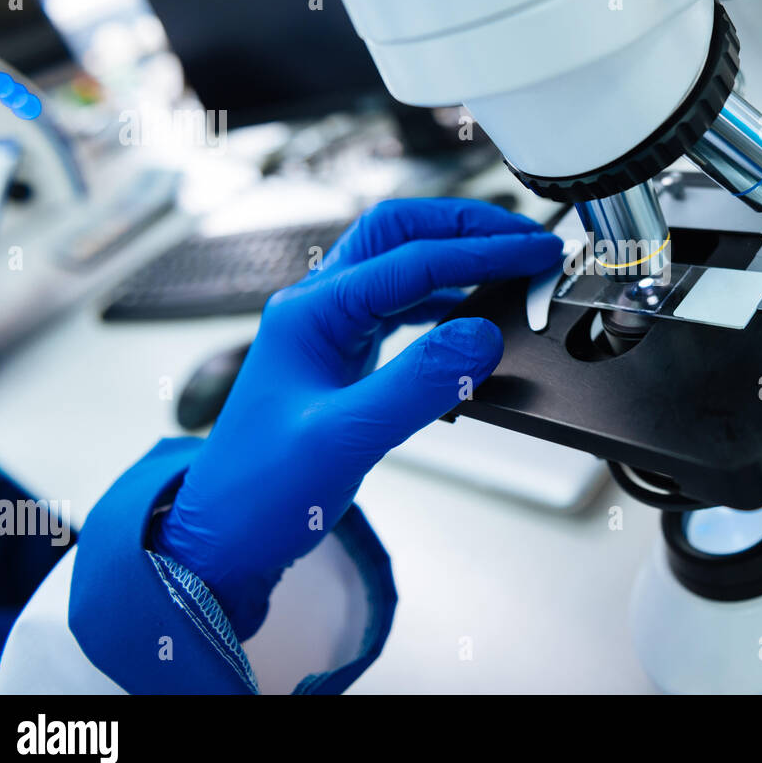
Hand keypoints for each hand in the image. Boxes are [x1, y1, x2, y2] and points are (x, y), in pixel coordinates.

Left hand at [151, 198, 561, 636]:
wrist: (226, 536)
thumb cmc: (261, 490)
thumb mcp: (344, 438)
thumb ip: (417, 383)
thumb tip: (481, 337)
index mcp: (311, 312)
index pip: (413, 261)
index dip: (482, 252)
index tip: (535, 253)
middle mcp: (318, 307)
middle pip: (399, 233)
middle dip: (465, 227)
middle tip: (525, 238)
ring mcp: (329, 328)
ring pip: (400, 264)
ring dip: (456, 257)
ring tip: (509, 266)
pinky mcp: (343, 355)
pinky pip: (401, 305)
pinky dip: (445, 298)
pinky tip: (473, 315)